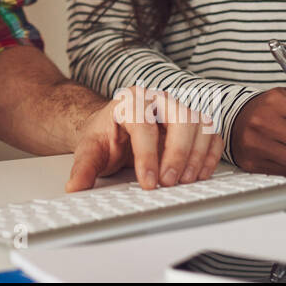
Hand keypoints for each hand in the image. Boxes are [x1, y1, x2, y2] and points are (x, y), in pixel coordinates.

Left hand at [65, 86, 223, 191]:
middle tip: (169, 183)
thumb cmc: (105, 135)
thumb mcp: (90, 150)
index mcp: (130, 101)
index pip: (144, 124)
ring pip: (200, 125)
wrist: (114, 128)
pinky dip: (210, 155)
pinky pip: (211, 135)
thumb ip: (83, 168)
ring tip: (184, 181)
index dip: (148, 156)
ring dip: (196, 156)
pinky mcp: (193, 123)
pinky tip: (200, 174)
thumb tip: (74, 186)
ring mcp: (178, 109)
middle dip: (178, 154)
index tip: (148, 183)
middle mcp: (158, 99)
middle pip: (180, 119)